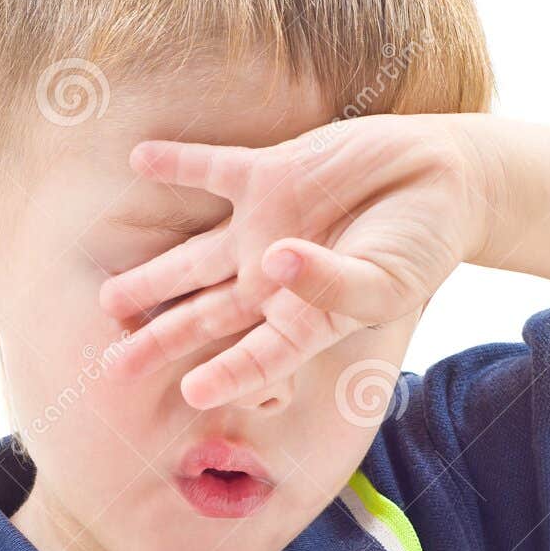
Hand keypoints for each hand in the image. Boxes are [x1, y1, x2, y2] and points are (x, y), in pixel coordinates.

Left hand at [99, 113, 495, 408]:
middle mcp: (271, 281)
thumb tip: (275, 262)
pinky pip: (212, 168)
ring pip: (193, 259)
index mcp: (303, 318)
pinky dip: (177, 162)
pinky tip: (139, 157)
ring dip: (151, 275)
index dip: (226, 376)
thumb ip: (332, 284)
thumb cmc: (421, 243)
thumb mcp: (386, 279)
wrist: (441, 178)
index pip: (256, 357)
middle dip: (161, 342)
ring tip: (108, 297)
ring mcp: (263, 228)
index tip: (191, 392)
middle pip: (204, 318)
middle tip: (114, 369)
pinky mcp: (267, 175)